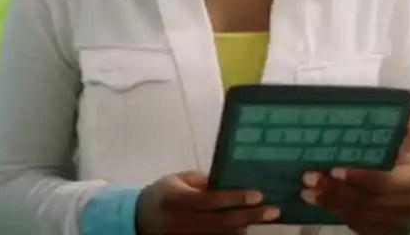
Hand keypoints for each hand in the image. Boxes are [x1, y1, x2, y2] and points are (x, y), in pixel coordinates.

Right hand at [135, 170, 279, 234]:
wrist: (137, 220)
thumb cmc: (161, 194)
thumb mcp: (176, 180)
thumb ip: (199, 180)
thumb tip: (224, 180)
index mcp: (179, 200)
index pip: (212, 200)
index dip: (236, 198)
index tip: (258, 195)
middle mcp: (184, 222)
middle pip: (222, 222)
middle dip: (249, 216)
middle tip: (272, 211)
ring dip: (244, 229)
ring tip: (262, 220)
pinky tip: (244, 231)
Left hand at [300, 113, 409, 234]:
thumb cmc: (408, 166)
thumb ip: (409, 132)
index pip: (384, 179)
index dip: (359, 176)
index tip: (335, 168)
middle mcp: (406, 203)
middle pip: (367, 199)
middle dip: (335, 190)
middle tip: (309, 177)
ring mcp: (395, 222)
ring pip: (359, 214)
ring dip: (330, 201)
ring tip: (307, 190)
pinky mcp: (383, 232)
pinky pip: (357, 225)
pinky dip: (336, 212)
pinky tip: (318, 201)